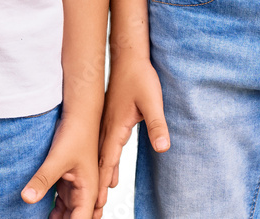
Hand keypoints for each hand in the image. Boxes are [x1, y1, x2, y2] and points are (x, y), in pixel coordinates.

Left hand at [22, 114, 99, 218]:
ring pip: (68, 216)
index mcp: (88, 191)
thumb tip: (27, 197)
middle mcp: (84, 193)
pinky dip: (54, 214)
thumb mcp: (58, 157)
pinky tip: (42, 215)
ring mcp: (76, 189)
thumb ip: (43, 179)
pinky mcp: (67, 184)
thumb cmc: (77, 132)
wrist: (79, 114)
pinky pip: (61, 207)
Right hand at [93, 57, 169, 217]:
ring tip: (102, 191)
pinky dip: (102, 157)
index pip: (107, 161)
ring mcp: (106, 121)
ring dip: (100, 171)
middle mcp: (107, 126)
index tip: (97, 201)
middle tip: (96, 205)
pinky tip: (105, 161)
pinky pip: (103, 142)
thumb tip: (163, 148)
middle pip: (100, 161)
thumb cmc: (140, 77)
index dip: (103, 182)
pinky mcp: (109, 116)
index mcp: (115, 127)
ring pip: (100, 152)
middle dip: (98, 183)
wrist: (129, 56)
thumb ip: (157, 124)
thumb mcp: (152, 101)